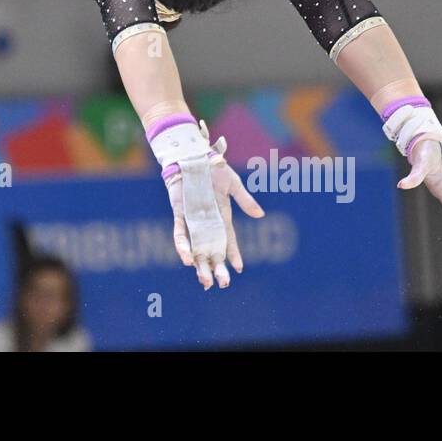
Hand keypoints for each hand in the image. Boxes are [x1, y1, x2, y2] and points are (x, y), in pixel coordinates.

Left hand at [165, 155, 265, 290]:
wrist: (193, 156)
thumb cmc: (214, 169)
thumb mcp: (233, 185)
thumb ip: (245, 200)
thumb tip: (261, 216)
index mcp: (222, 217)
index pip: (228, 241)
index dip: (233, 255)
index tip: (238, 269)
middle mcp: (207, 222)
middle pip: (212, 250)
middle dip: (217, 268)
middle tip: (222, 284)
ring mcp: (193, 220)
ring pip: (195, 248)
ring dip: (199, 264)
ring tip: (204, 281)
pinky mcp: (180, 214)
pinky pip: (180, 234)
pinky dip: (183, 246)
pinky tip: (186, 259)